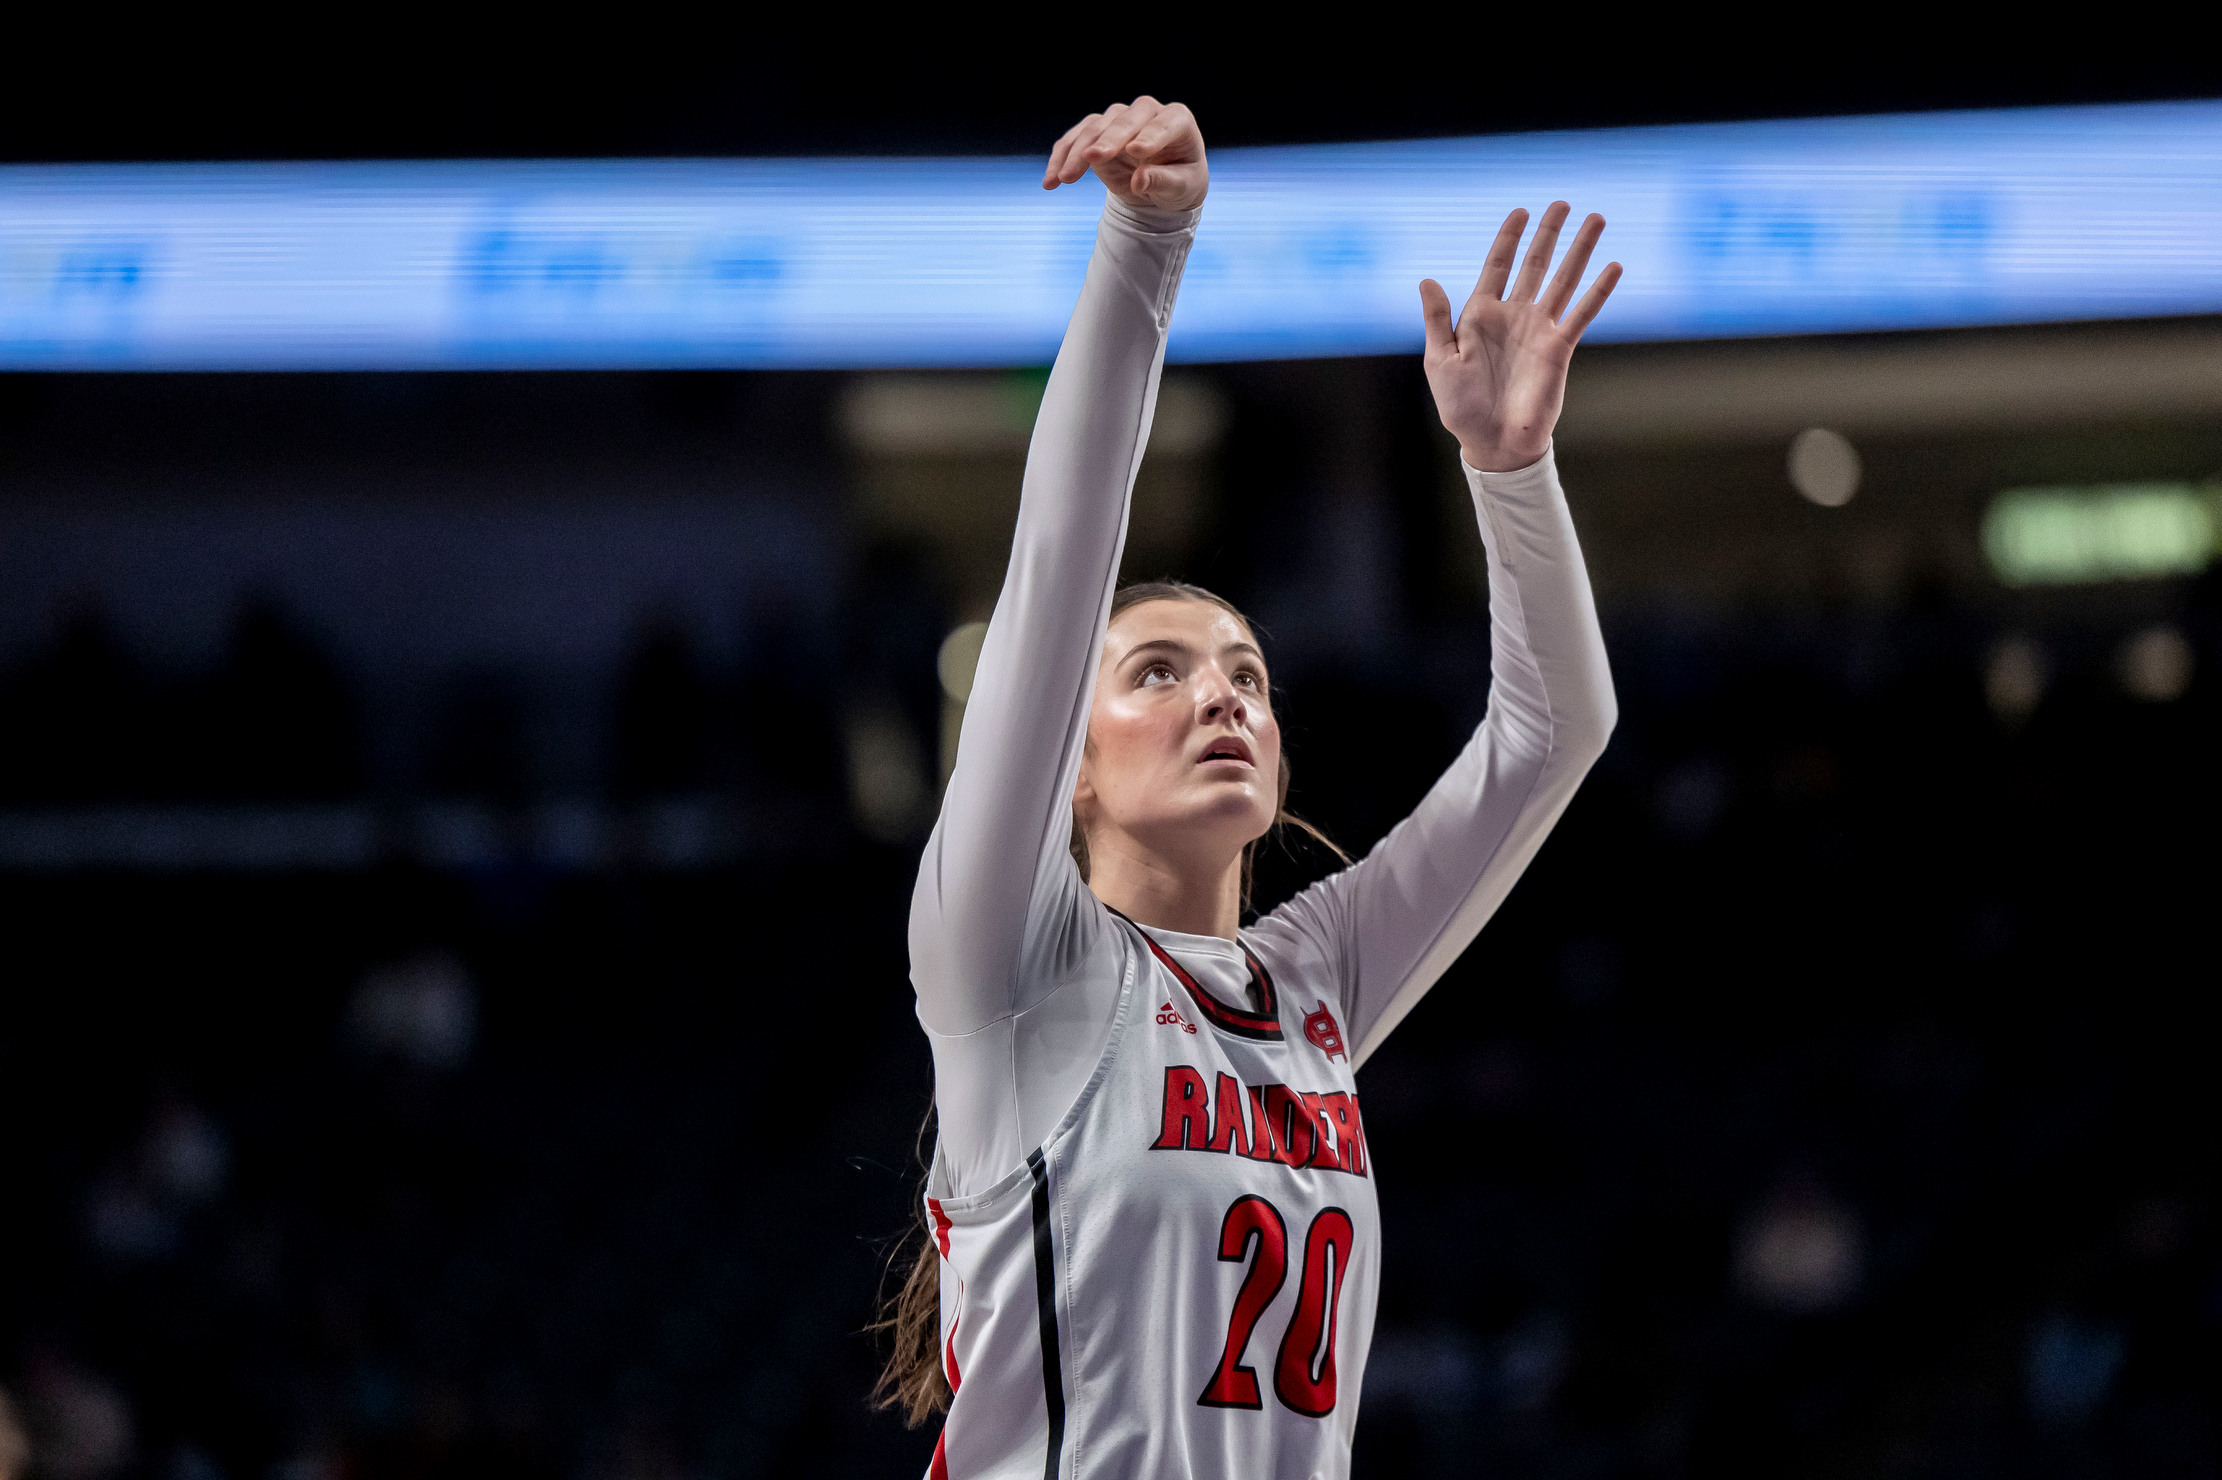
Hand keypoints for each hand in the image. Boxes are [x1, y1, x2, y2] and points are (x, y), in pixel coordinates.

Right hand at [1043, 96, 1207, 213]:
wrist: (1165, 183)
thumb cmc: (1181, 181)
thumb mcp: (1181, 188)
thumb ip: (1163, 182)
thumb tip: (1139, 180)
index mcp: (1177, 120)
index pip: (1163, 124)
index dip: (1149, 136)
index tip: (1135, 151)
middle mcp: (1146, 112)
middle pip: (1124, 120)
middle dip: (1107, 139)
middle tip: (1093, 158)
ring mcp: (1119, 119)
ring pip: (1095, 128)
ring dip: (1077, 152)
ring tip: (1064, 178)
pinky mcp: (1097, 132)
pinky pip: (1075, 140)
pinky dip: (1062, 158)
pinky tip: (1051, 180)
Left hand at [1420, 203, 1620, 471]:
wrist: (1493, 441)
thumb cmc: (1462, 406)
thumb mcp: (1440, 360)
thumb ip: (1438, 319)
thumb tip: (1427, 279)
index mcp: (1480, 316)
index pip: (1497, 267)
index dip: (1509, 239)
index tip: (1520, 211)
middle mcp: (1514, 316)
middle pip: (1535, 264)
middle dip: (1549, 233)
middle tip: (1563, 202)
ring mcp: (1539, 329)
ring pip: (1563, 279)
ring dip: (1580, 250)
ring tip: (1596, 218)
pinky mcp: (1560, 347)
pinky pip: (1582, 313)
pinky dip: (1598, 290)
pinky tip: (1614, 266)